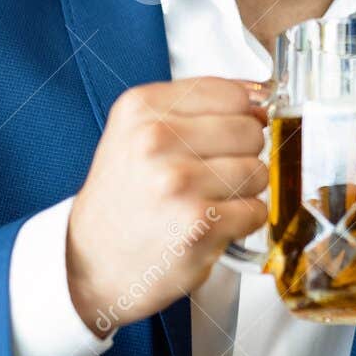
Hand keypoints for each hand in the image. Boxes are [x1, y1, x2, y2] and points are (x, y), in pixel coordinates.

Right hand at [66, 77, 268, 336]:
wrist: (95, 260)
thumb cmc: (124, 198)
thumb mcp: (141, 132)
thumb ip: (199, 107)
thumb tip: (261, 98)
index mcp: (142, 108)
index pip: (233, 95)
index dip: (240, 118)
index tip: (224, 136)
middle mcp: (156, 139)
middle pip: (251, 132)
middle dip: (242, 156)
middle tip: (209, 176)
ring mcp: (178, 182)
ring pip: (258, 172)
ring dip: (242, 192)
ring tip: (205, 201)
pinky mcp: (199, 223)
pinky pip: (257, 210)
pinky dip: (242, 222)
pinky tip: (210, 225)